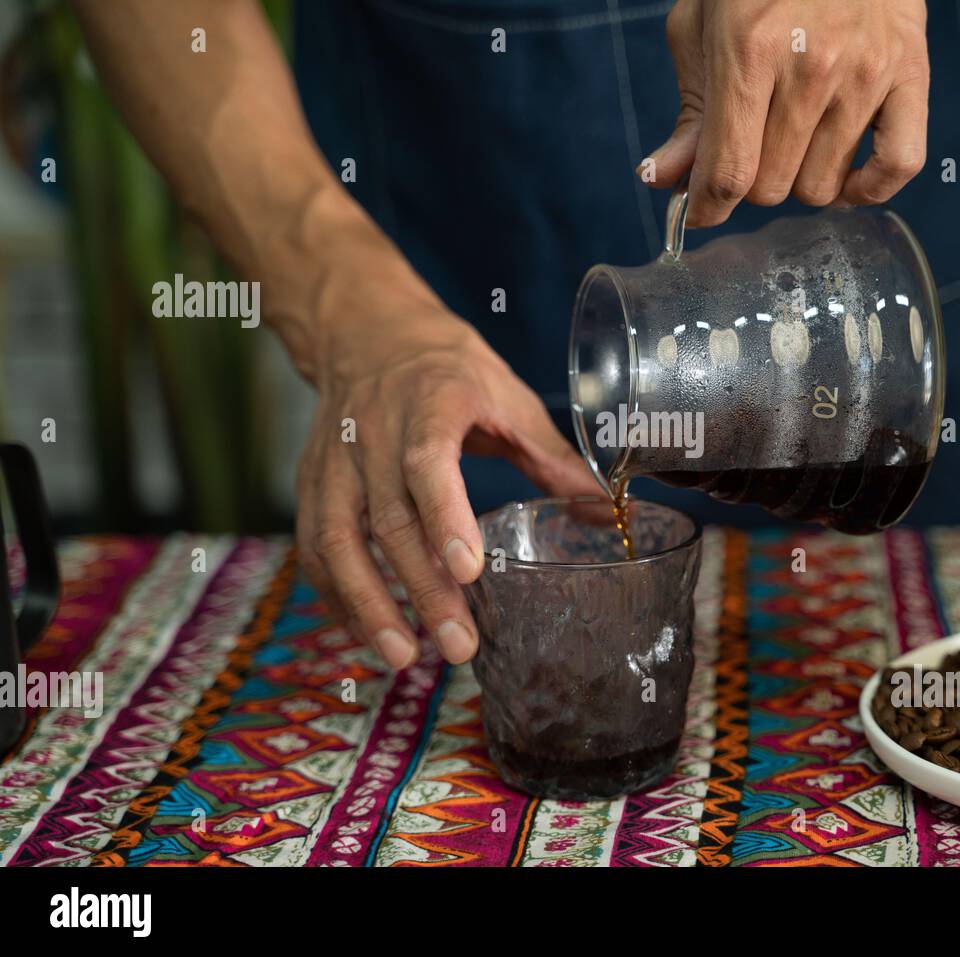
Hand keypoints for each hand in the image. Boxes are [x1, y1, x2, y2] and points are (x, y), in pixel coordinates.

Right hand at [295, 268, 598, 668]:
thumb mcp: (508, 398)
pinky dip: (337, 595)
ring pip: (338, 540)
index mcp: (430, 403)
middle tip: (458, 645)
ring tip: (401, 658)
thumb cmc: (448, 370)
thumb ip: (553, 460)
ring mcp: (333, 461)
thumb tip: (608, 512)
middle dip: (423, 589)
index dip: (445, 516)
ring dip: (367, 604)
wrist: (366, 332)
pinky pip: (315, 547)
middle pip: (390, 519)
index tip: (469, 571)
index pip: (428, 462)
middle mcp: (372, 433)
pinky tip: (366, 635)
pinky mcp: (310, 484)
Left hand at [642, 0, 929, 226]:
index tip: (700, 212)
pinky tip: (845, 177)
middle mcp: (811, 66)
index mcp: (749, 49)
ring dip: (800, 180)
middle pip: (771, 187)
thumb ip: (688, 111)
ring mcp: (866, 73)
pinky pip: (897, 167)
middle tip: (752, 146)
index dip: (706, 207)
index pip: (728, 171)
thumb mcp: (703, 26)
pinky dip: (867, 189)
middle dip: (750, 181)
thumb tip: (661, 181)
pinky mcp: (911, 73)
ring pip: (822, 188)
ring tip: (795, 142)